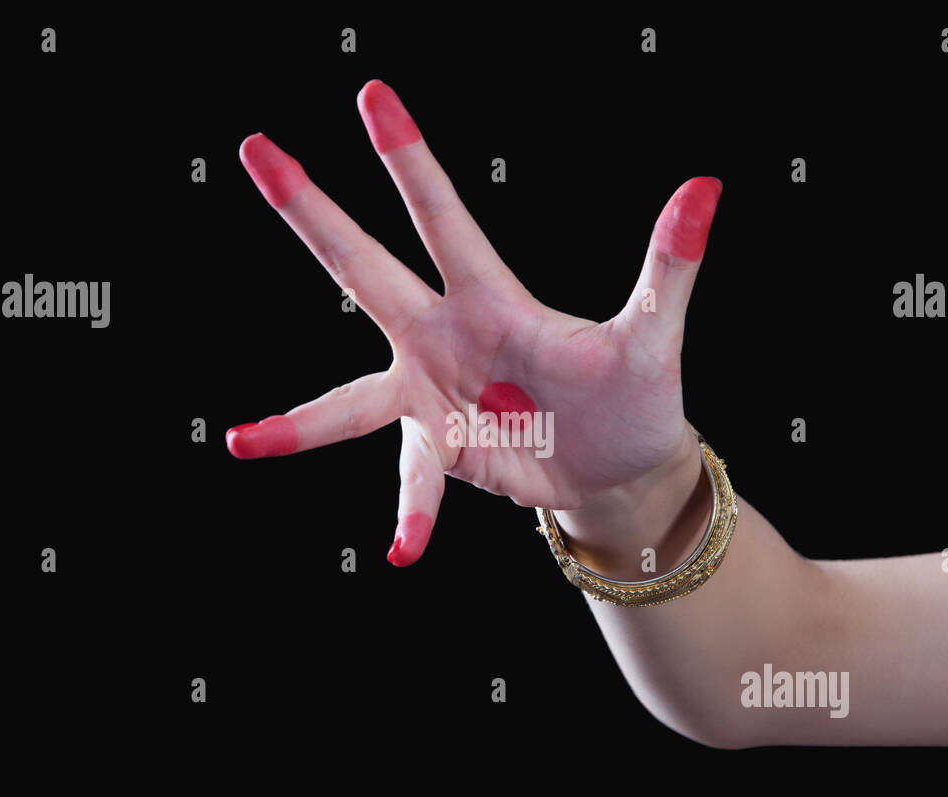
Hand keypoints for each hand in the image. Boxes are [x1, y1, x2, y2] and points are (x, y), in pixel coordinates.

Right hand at [228, 79, 721, 566]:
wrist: (618, 468)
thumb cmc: (632, 395)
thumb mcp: (649, 339)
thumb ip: (668, 269)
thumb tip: (707, 187)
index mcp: (490, 299)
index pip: (443, 218)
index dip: (409, 160)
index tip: (371, 95)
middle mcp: (444, 336)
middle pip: (364, 270)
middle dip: (312, 212)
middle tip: (254, 149)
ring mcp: (432, 396)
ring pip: (349, 406)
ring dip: (299, 425)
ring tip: (240, 442)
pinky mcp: (438, 451)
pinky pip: (412, 486)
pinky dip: (412, 517)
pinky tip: (404, 551)